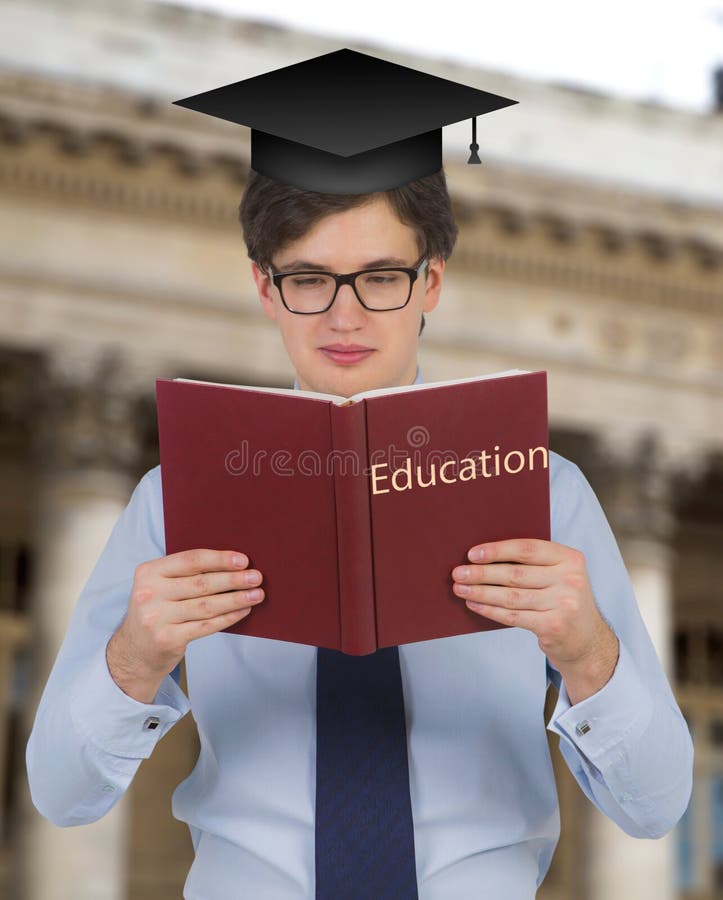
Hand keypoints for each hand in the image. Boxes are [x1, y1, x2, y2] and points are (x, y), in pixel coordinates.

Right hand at [107, 549, 263, 702]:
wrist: (134, 651)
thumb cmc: (158, 611)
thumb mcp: (160, 586)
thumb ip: (185, 574)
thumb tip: (232, 565)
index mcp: (148, 572)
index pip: (190, 560)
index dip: (219, 559)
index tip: (243, 560)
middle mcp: (149, 593)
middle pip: (201, 583)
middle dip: (233, 579)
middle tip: (256, 577)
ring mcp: (156, 618)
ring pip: (206, 605)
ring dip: (236, 599)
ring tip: (257, 594)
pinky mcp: (167, 639)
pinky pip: (205, 625)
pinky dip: (228, 617)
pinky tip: (243, 611)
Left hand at [451, 538, 618, 702]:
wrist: (587, 640)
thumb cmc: (562, 599)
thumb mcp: (558, 575)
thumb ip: (532, 564)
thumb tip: (483, 557)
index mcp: (570, 558)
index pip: (527, 549)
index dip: (497, 550)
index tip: (472, 553)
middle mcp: (570, 580)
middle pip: (515, 574)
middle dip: (482, 573)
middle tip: (458, 573)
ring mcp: (563, 605)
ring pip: (511, 596)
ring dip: (480, 592)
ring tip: (460, 589)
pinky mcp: (553, 627)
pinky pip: (513, 616)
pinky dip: (490, 610)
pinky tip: (474, 604)